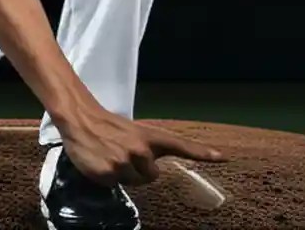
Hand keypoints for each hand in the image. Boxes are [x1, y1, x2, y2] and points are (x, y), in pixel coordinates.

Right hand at [58, 104, 224, 186]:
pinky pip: (117, 184)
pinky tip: (101, 162)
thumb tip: (155, 171)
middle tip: (124, 156)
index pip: (181, 145)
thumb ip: (148, 149)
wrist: (81, 119)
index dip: (203, 153)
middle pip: (153, 176)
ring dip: (125, 175)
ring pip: (135, 183)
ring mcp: (125, 161)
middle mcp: (141, 149)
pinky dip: (109, 177)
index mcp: (150, 136)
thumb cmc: (110, 127)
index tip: (224, 157)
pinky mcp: (109, 172)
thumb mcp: (135, 133)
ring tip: (111, 157)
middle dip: (141, 171)